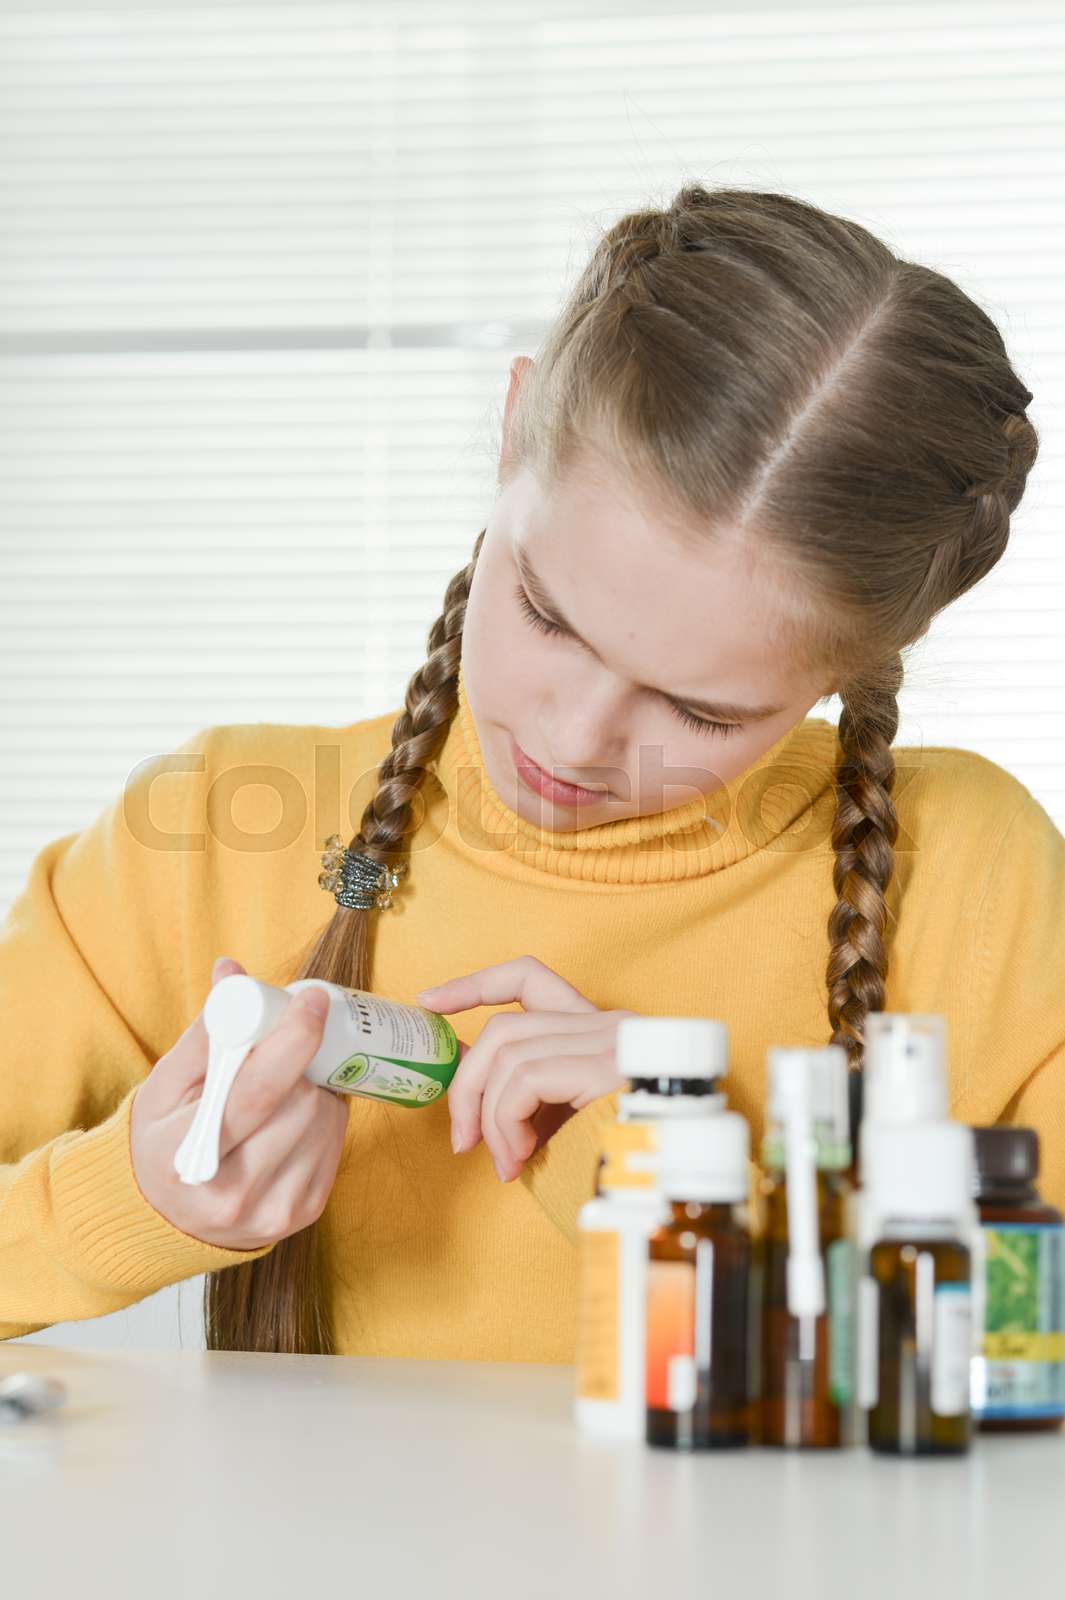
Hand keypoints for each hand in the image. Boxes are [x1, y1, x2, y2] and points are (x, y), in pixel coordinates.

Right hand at [130, 956, 349, 1250]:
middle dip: (300, 1065)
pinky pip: (336, 1144)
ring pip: (325, 1121)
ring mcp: (273, 1212)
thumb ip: (204, 1033)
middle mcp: (231, 1195)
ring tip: (283, 1092)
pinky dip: (323, 1119)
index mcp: (187, 1156)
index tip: (313, 1000)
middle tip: (285, 1052)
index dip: (293, 1040)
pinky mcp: (305, 1215)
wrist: (166, 1217)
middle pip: (300, 1104)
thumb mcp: (165, 1087)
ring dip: (314, 1092)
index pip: (256, 1092)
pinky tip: (295, 1119)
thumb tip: (233, 972)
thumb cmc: (164, 1139)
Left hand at [415, 955, 636, 1183]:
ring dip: (489, 1116)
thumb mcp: (570, 1123)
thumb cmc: (631, 1165)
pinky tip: (522, 1158)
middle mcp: (608, 1025)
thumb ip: (530, 1101)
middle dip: (467, 1084)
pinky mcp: (607, 1066)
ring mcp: (611, 1040)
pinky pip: (525, 1080)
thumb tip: (470, 1097)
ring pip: (508, 1053)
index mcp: (599, 1032)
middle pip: (504, 1026)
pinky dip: (506, 1122)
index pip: (530, 978)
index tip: (431, 1002)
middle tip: (464, 1141)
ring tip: (507, 1162)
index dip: (475, 984)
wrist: (681, 1189)